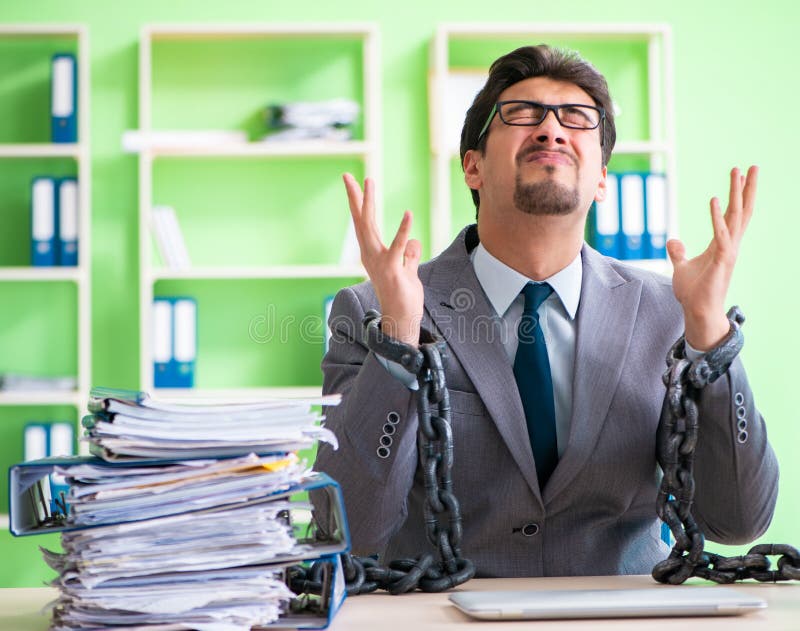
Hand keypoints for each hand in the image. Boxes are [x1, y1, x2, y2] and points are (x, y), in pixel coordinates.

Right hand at [343, 173, 423, 345]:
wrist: (401, 319)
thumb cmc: (403, 297)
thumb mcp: (408, 271)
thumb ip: (409, 255)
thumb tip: (413, 242)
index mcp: (372, 253)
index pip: (364, 224)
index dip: (359, 203)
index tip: (355, 183)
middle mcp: (370, 255)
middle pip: (361, 221)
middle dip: (355, 198)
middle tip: (348, 177)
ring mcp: (379, 262)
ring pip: (370, 227)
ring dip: (369, 204)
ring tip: (369, 182)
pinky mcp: (393, 270)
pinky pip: (399, 247)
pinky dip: (403, 230)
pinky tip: (408, 213)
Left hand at [667, 166, 757, 349]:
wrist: (696, 311)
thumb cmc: (692, 292)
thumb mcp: (681, 267)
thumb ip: (679, 254)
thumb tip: (673, 241)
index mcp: (722, 244)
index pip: (733, 215)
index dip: (738, 195)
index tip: (741, 176)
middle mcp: (729, 245)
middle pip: (741, 211)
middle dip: (746, 188)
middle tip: (751, 166)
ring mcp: (728, 252)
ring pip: (737, 217)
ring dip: (737, 194)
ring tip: (739, 172)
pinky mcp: (722, 261)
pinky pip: (721, 235)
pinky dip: (717, 217)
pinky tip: (715, 199)